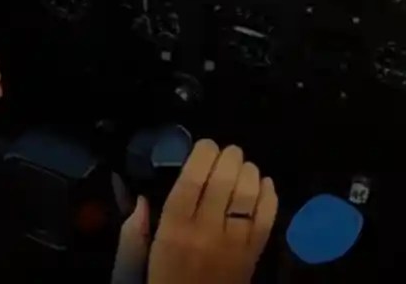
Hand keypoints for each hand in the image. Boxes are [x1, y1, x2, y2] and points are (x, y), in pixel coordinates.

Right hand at [145, 140, 277, 283]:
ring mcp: (234, 243)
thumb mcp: (141, 260)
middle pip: (224, 180)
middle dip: (229, 157)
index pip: (192, 179)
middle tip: (228, 152)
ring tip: (243, 167)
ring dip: (249, 171)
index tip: (206, 145)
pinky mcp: (254, 254)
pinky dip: (269, 194)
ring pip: (249, 193)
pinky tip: (263, 184)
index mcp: (174, 230)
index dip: (203, 154)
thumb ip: (135, 230)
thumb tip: (142, 198)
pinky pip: (268, 216)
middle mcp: (206, 232)